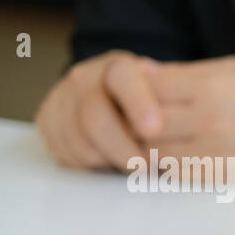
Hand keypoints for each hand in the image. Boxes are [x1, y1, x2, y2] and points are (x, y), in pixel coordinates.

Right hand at [35, 49, 162, 169]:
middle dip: (124, 149)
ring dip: (109, 161)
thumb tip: (186, 121)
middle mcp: (85, 78)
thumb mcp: (166, 94)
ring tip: (134, 166)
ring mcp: (62, 99)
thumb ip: (172, 103)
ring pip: (80, 141)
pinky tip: (109, 162)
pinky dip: (91, 165)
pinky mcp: (47, 122)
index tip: (155, 129)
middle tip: (146, 167)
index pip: (122, 78)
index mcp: (118, 67)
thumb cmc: (150, 103)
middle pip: (95, 118)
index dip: (138, 104)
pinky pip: (65, 152)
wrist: (110, 99)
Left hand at [143, 55, 234, 171]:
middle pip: (143, 124)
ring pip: (154, 152)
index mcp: (209, 86)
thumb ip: (181, 73)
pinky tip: (183, 151)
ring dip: (151, 144)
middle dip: (136, 119)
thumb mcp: (227, 69)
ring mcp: (215, 151)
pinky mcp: (221, 176)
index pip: (146, 88)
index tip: (140, 90)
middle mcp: (210, 120)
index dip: (134, 89)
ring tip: (165, 133)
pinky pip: (175, 173)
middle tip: (143, 115)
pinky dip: (169, 164)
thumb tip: (139, 70)